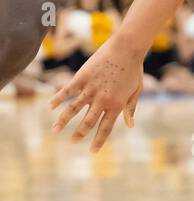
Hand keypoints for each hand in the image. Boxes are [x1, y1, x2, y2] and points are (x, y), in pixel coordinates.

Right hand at [49, 35, 144, 151]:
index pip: (106, 128)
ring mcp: (91, 89)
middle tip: (72, 142)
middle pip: (88, 122)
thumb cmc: (133, 70)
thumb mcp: (136, 91)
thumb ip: (131, 108)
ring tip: (54, 131)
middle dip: (79, 134)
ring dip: (62, 121)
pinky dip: (58, 99)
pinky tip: (49, 107)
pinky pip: (67, 91)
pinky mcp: (82, 78)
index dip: (98, 141)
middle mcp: (102, 100)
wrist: (126, 48)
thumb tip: (130, 125)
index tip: (92, 152)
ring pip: (73, 109)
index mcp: (117, 105)